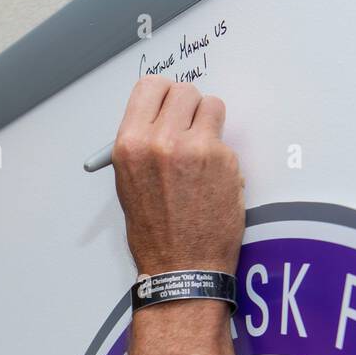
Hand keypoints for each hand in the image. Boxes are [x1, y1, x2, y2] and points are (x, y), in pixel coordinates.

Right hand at [112, 75, 244, 276]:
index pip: (150, 86)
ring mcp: (194, 148)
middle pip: (183, 90)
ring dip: (210, 123)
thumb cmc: (155, 234)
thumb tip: (160, 118)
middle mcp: (160, 141)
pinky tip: (213, 181)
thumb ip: (143, 144)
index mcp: (130, 145)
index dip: (163, 94)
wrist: (181, 268)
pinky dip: (223, 155)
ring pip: (211, 105)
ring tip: (202, 153)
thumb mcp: (129, 183)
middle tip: (189, 130)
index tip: (169, 105)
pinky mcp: (223, 159)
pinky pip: (226, 139)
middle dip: (189, 107)